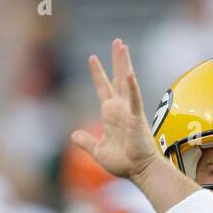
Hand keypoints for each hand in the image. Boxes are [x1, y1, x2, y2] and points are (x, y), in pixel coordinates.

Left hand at [72, 38, 159, 182]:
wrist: (138, 171)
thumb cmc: (123, 163)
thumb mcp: (99, 151)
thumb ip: (86, 142)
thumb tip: (73, 136)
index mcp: (110, 114)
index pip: (103, 88)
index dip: (98, 73)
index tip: (92, 58)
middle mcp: (120, 108)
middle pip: (117, 78)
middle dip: (116, 60)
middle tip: (117, 41)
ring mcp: (129, 111)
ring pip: (126, 82)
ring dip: (124, 64)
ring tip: (122, 46)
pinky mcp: (136, 118)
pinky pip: (134, 99)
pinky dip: (131, 87)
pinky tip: (129, 73)